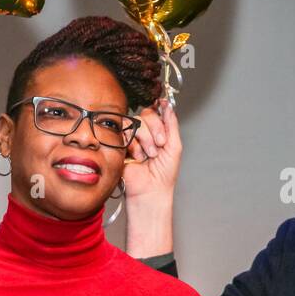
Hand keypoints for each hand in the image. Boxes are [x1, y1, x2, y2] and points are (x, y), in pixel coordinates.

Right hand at [122, 99, 178, 259]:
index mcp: (158, 131)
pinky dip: (135, 146)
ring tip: (149, 155)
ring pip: (137, 123)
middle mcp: (144, 132)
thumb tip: (168, 105)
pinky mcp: (120, 144)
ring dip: (146, 140)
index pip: (156, 111)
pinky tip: (137, 157)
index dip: (160, 115)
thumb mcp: (174, 146)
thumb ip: (171, 124)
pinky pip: (125, 133)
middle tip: (159, 145)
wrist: (150, 190)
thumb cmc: (164, 174)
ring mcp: (132, 137)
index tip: (164, 122)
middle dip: (156, 130)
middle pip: (146, 114)